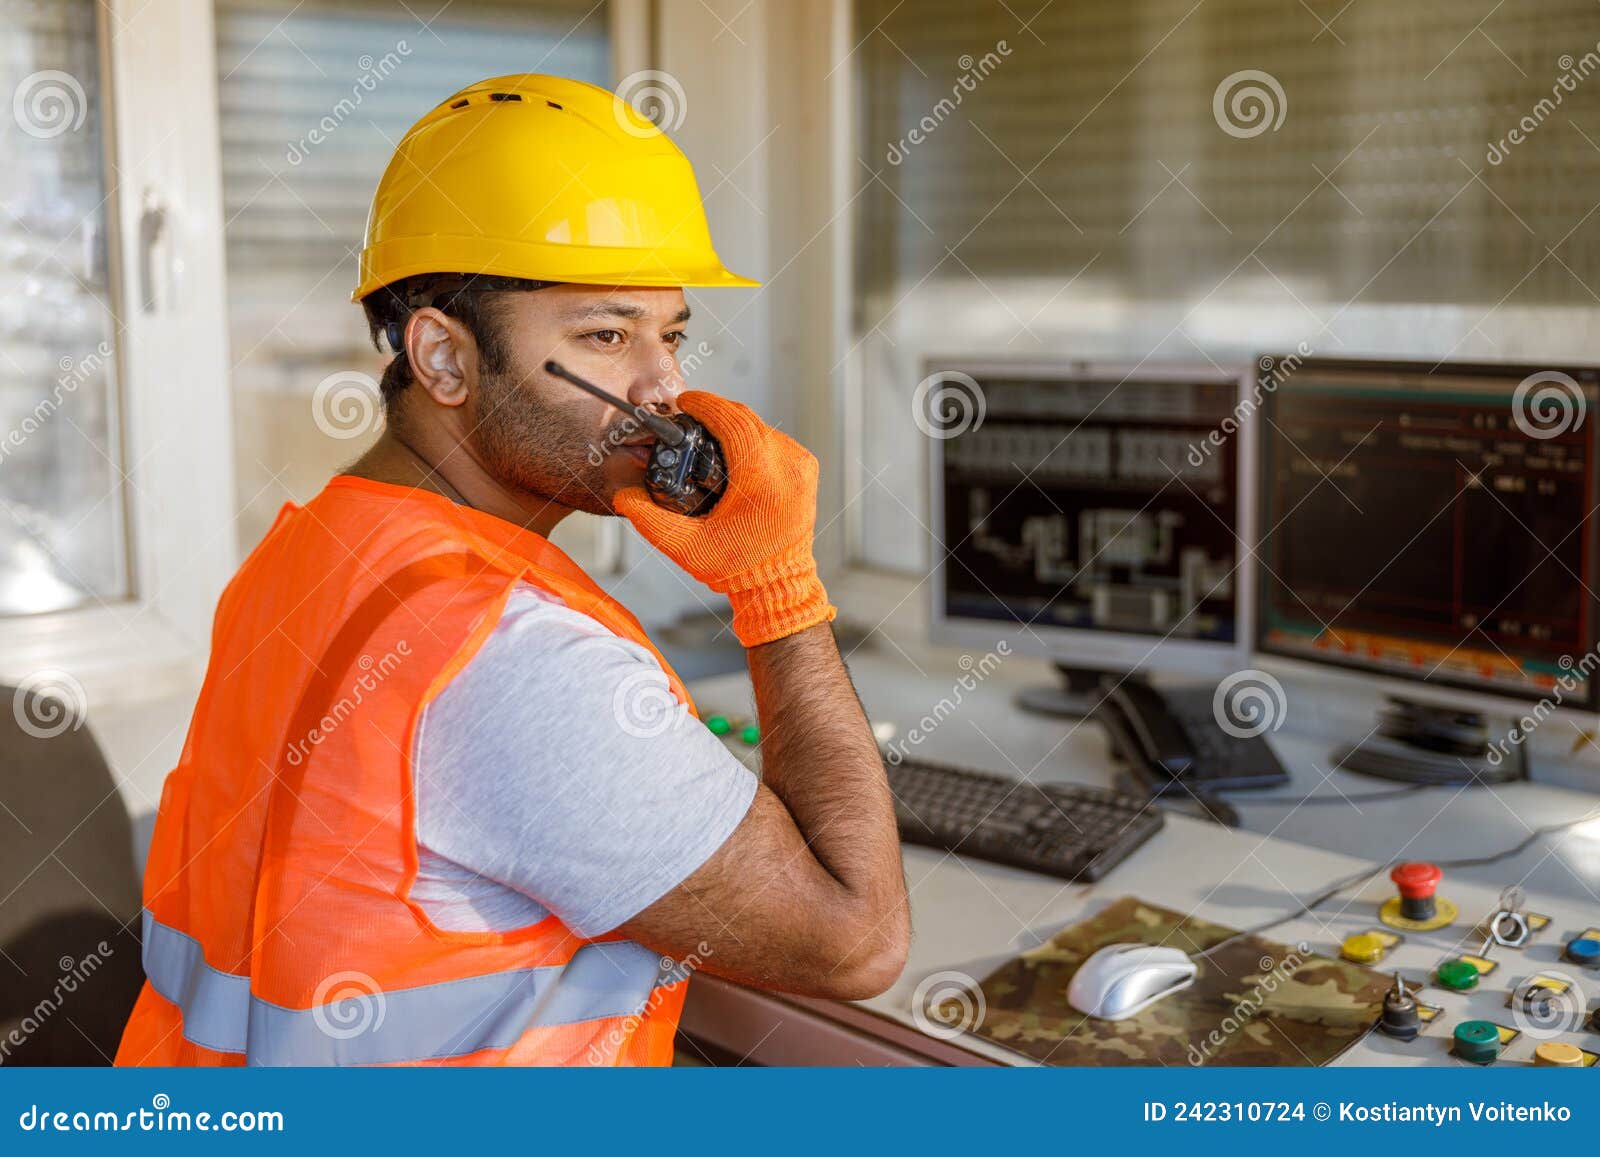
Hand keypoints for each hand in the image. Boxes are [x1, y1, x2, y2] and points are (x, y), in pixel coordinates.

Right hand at [614, 391, 834, 646]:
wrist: (778, 584)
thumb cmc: (737, 567)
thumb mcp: (685, 547)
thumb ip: (649, 519)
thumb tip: (624, 494)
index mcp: (763, 479)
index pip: (733, 421)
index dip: (705, 404)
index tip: (685, 401)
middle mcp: (788, 466)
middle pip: (746, 417)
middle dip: (715, 411)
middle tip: (689, 416)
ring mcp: (802, 465)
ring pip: (760, 425)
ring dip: (733, 423)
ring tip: (706, 433)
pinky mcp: (806, 467)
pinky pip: (774, 438)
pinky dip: (752, 437)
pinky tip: (732, 450)